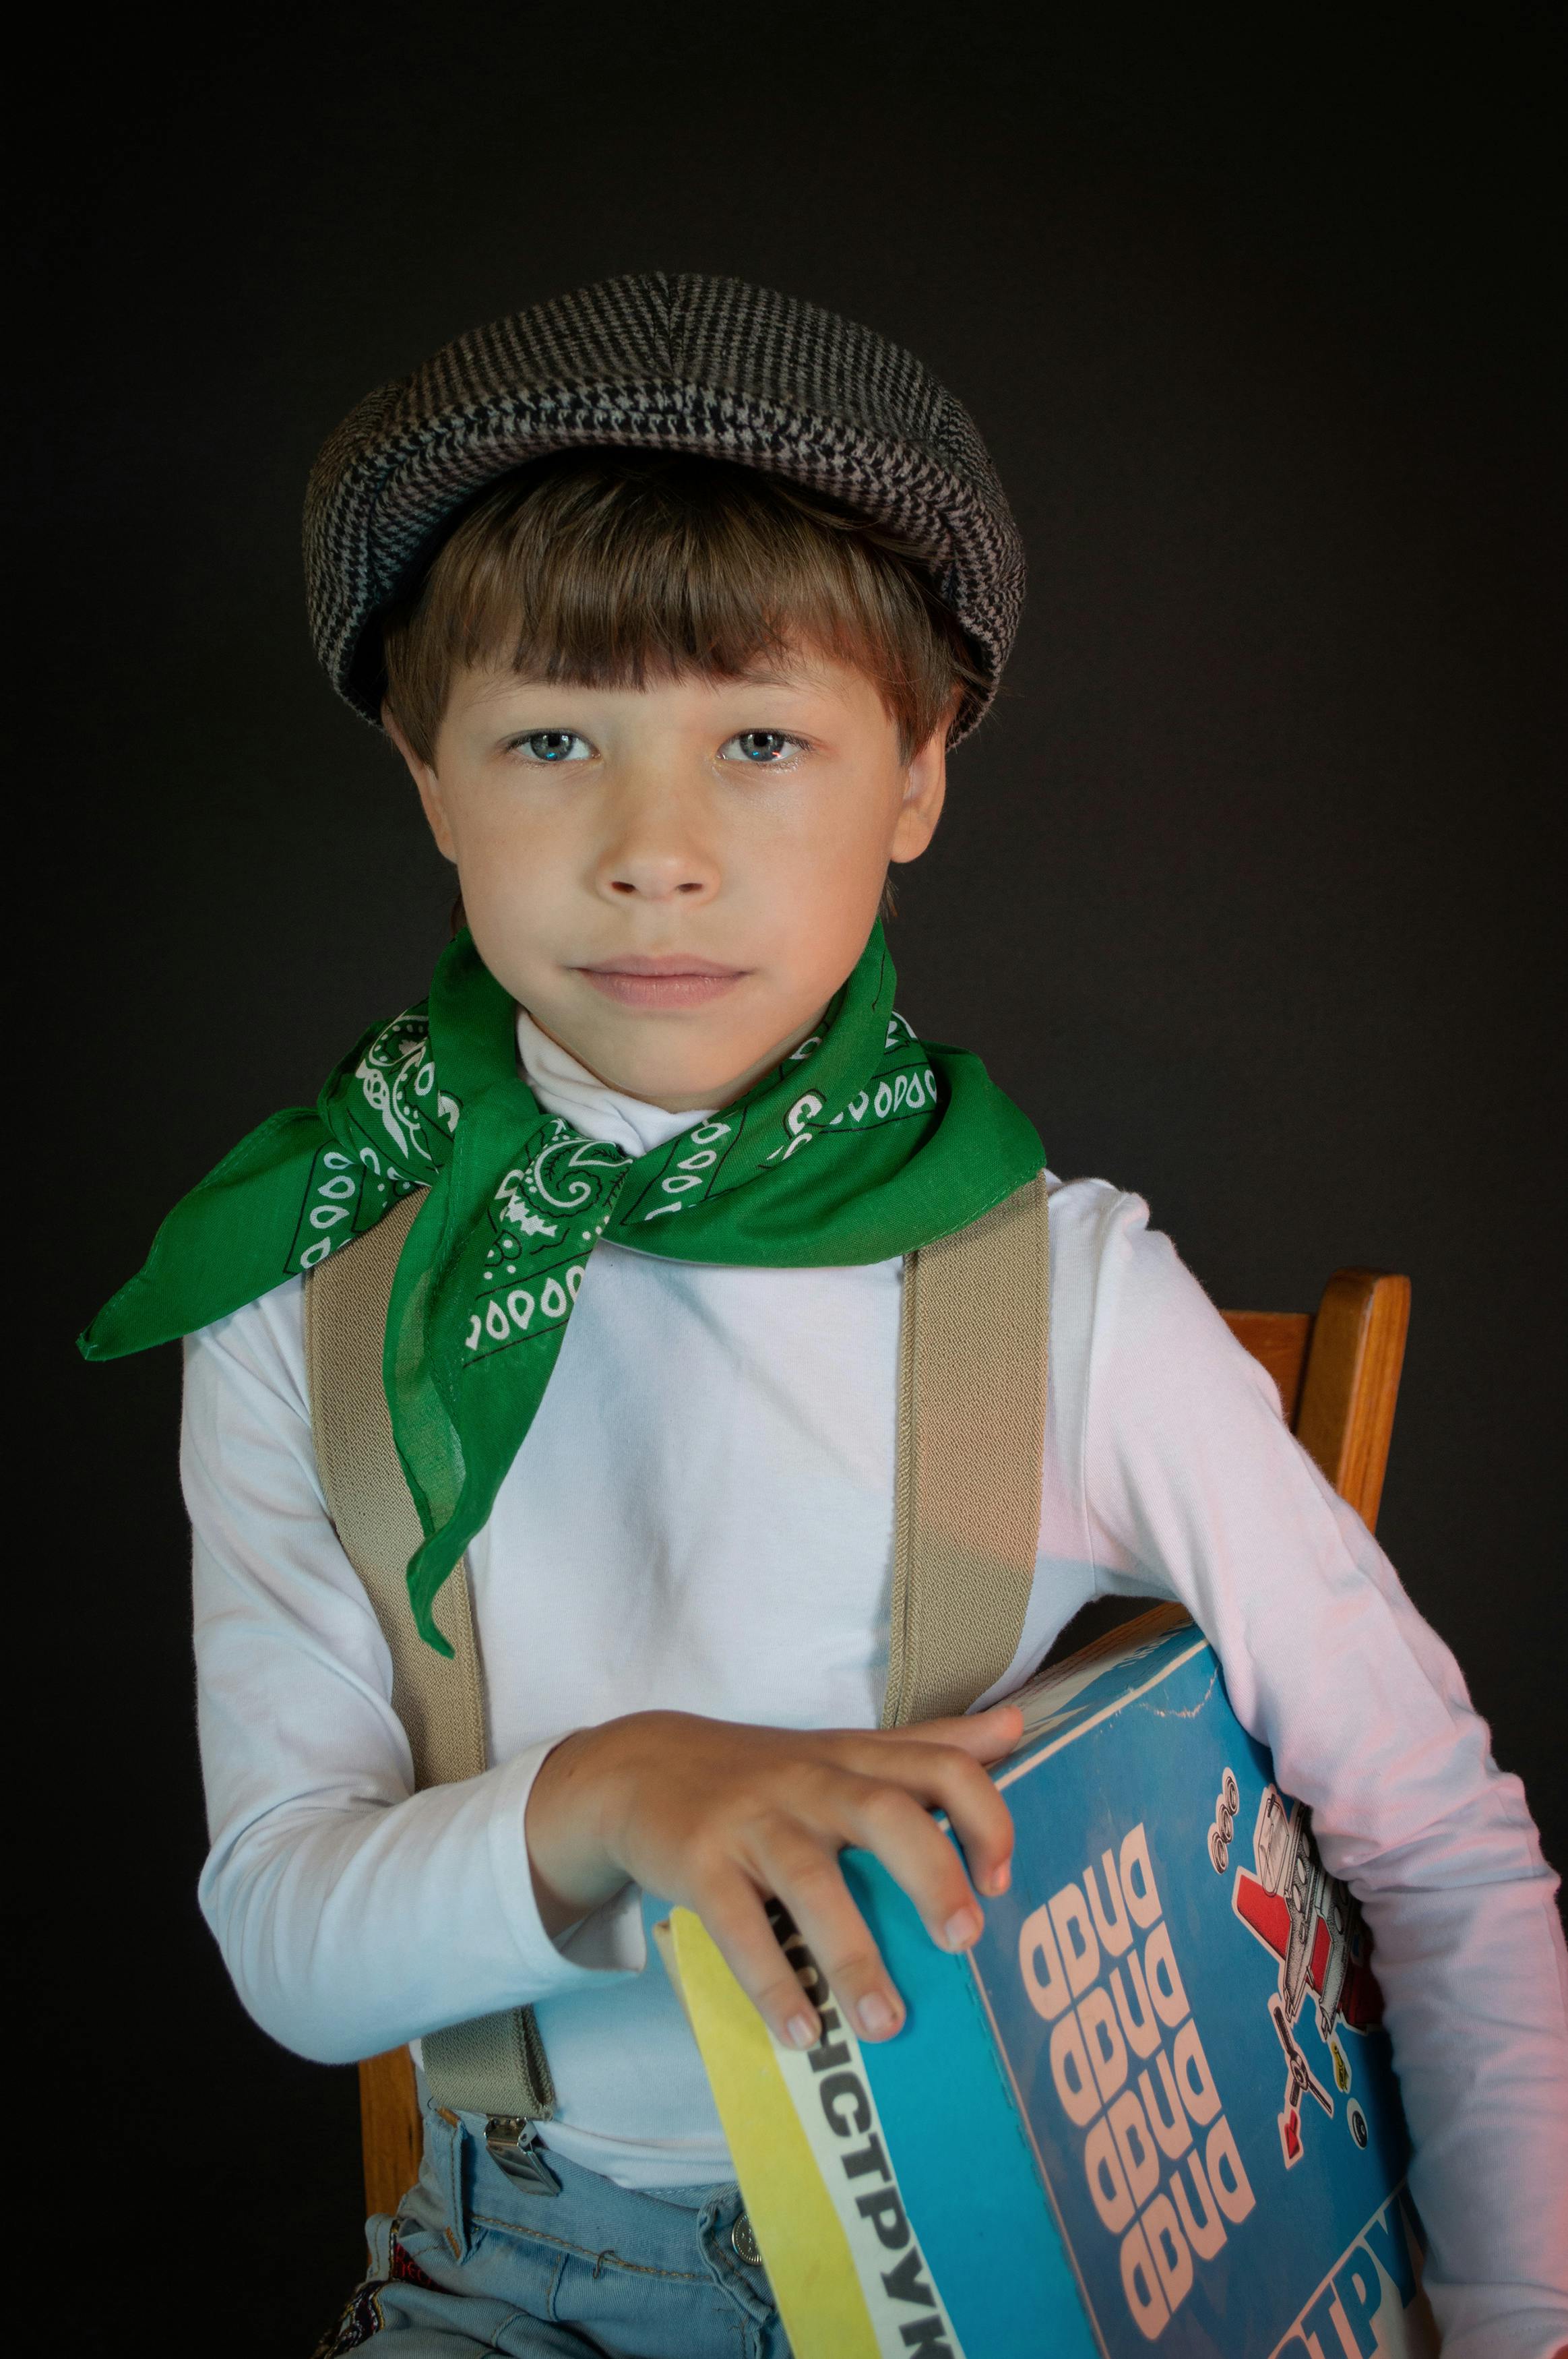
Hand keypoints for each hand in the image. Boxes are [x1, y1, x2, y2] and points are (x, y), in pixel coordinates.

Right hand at [524, 1703, 1022, 2047]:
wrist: (641, 1765)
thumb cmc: (766, 1772)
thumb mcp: (847, 1749)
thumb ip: (931, 1743)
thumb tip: (1017, 1724)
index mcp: (855, 1760)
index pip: (938, 1766)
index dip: (982, 1816)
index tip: (1002, 1880)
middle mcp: (811, 1783)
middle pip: (884, 1814)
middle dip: (931, 1875)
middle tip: (963, 1942)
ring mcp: (753, 1821)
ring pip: (811, 1881)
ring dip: (852, 1956)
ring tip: (885, 2024)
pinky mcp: (700, 1861)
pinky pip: (738, 1926)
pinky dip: (771, 1982)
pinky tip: (800, 2031)